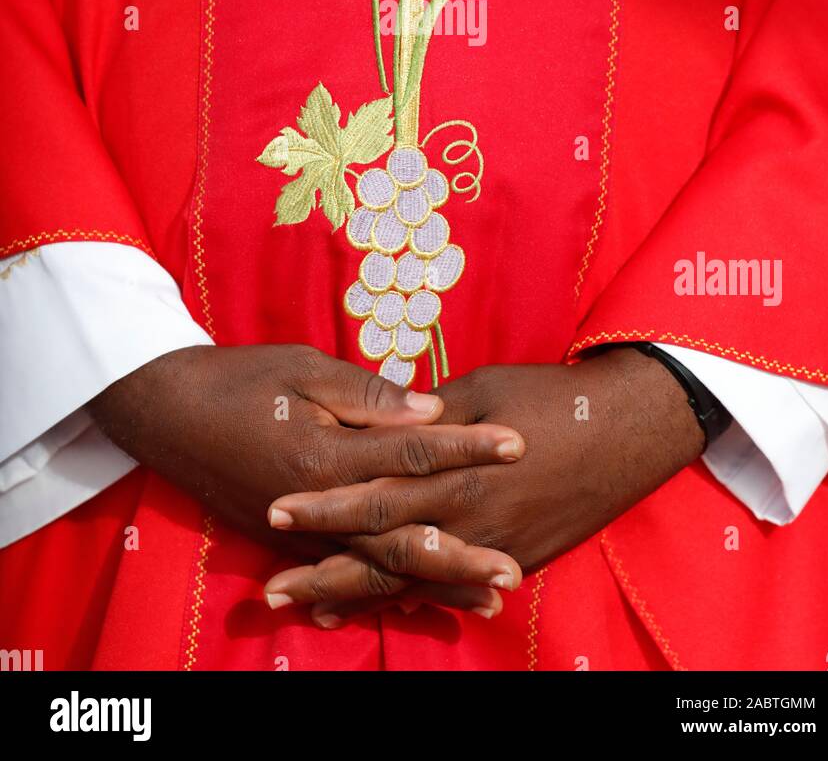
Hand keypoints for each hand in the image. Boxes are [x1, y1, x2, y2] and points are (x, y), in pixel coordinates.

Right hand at [90, 343, 524, 615]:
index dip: (469, 447)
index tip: (518, 445)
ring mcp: (302, 530)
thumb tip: (430, 408)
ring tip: (483, 600)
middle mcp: (319, 505)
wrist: (166, 412)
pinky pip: (343, 572)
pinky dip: (380, 592)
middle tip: (513, 570)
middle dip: (462, 553)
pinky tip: (412, 602)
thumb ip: (369, 395)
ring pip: (377, 566)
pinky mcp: (288, 539)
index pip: (414, 453)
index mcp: (328, 453)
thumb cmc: (240, 378)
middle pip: (403, 534)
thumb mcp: (305, 368)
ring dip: (432, 585)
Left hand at [263, 347, 704, 625]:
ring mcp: (492, 547)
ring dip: (360, 596)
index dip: (323, 507)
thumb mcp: (480, 388)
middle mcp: (468, 520)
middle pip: (383, 553)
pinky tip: (384, 607)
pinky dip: (415, 600)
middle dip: (324, 573)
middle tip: (272, 593)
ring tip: (311, 611)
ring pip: (414, 582)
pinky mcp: (516, 559)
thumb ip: (427, 417)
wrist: (623, 431)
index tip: (275, 510)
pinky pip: (453, 587)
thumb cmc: (547, 397)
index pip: (373, 496)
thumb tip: (380, 427)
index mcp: (454, 471)